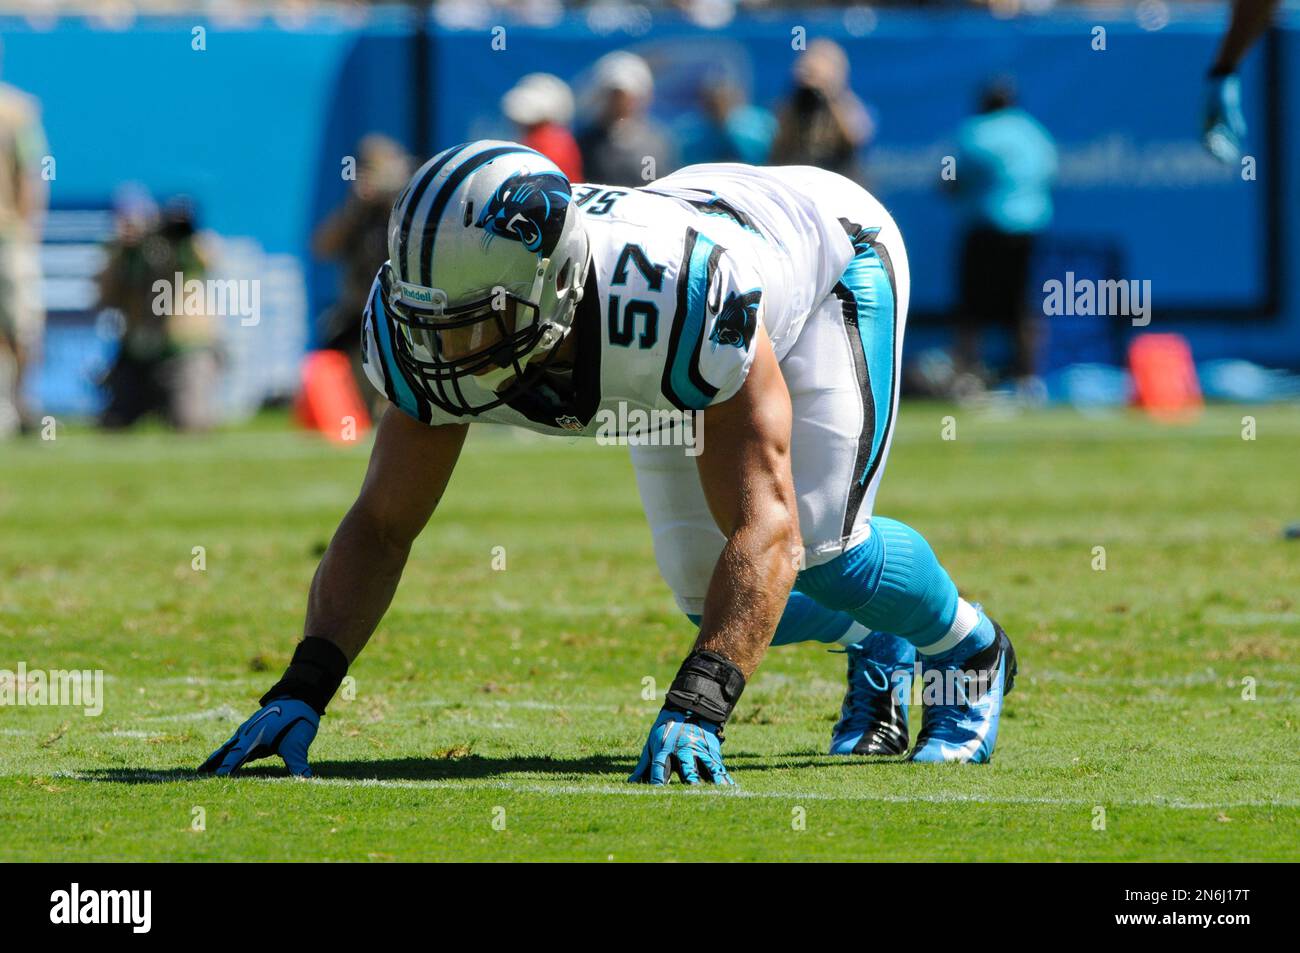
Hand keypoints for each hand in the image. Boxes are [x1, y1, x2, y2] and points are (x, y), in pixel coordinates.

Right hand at [198, 699, 318, 776]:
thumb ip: (298, 764)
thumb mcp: (298, 744)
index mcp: (254, 737)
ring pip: (229, 747)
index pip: (236, 756)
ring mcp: (248, 732)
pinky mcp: (253, 732)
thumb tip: (305, 779)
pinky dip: (228, 753)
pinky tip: (224, 759)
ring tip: (203, 769)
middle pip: (226, 751)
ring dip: (217, 758)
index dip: (227, 768)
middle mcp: (247, 734)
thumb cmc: (297, 720)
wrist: (298, 697)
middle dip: (213, 763)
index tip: (215, 779)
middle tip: (197, 775)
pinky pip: (236, 744)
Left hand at [628, 708, 734, 785]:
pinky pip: (719, 766)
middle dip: (690, 780)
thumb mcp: (652, 744)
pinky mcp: (712, 750)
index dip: (657, 781)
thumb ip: (644, 766)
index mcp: (664, 748)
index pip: (659, 768)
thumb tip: (630, 783)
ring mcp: (700, 749)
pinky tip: (731, 789)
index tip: (657, 794)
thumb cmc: (666, 730)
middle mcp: (683, 748)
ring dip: (713, 781)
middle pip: (687, 767)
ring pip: (708, 767)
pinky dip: (725, 778)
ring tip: (718, 793)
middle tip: (693, 793)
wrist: (689, 707)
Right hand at [1203, 73, 1245, 163]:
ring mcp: (1216, 115)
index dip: (1214, 154)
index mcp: (1204, 122)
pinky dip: (1234, 130)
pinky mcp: (1225, 109)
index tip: (1222, 163)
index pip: (1207, 143)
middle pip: (1214, 141)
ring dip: (1228, 143)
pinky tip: (1241, 136)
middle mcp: (1208, 121)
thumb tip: (1239, 134)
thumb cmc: (1220, 90)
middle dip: (1221, 153)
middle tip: (1229, 163)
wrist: (1221, 74)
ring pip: (1221, 133)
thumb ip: (1232, 121)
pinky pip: (1230, 123)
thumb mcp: (1226, 105)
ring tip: (1235, 152)